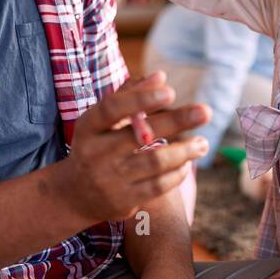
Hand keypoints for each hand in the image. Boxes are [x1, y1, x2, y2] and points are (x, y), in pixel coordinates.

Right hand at [54, 70, 210, 223]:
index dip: (141, 99)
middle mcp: (95, 153)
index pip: (113, 108)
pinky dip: (177, 173)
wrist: (73, 195)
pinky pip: (158, 186)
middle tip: (206, 112)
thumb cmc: (95, 146)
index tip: (170, 91)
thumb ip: (129, 95)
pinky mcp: (123, 201)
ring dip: (185, 151)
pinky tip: (186, 163)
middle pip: (140, 136)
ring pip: (155, 162)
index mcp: (88, 126)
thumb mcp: (100, 120)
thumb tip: (161, 77)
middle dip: (177, 121)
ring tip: (203, 144)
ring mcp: (109, 179)